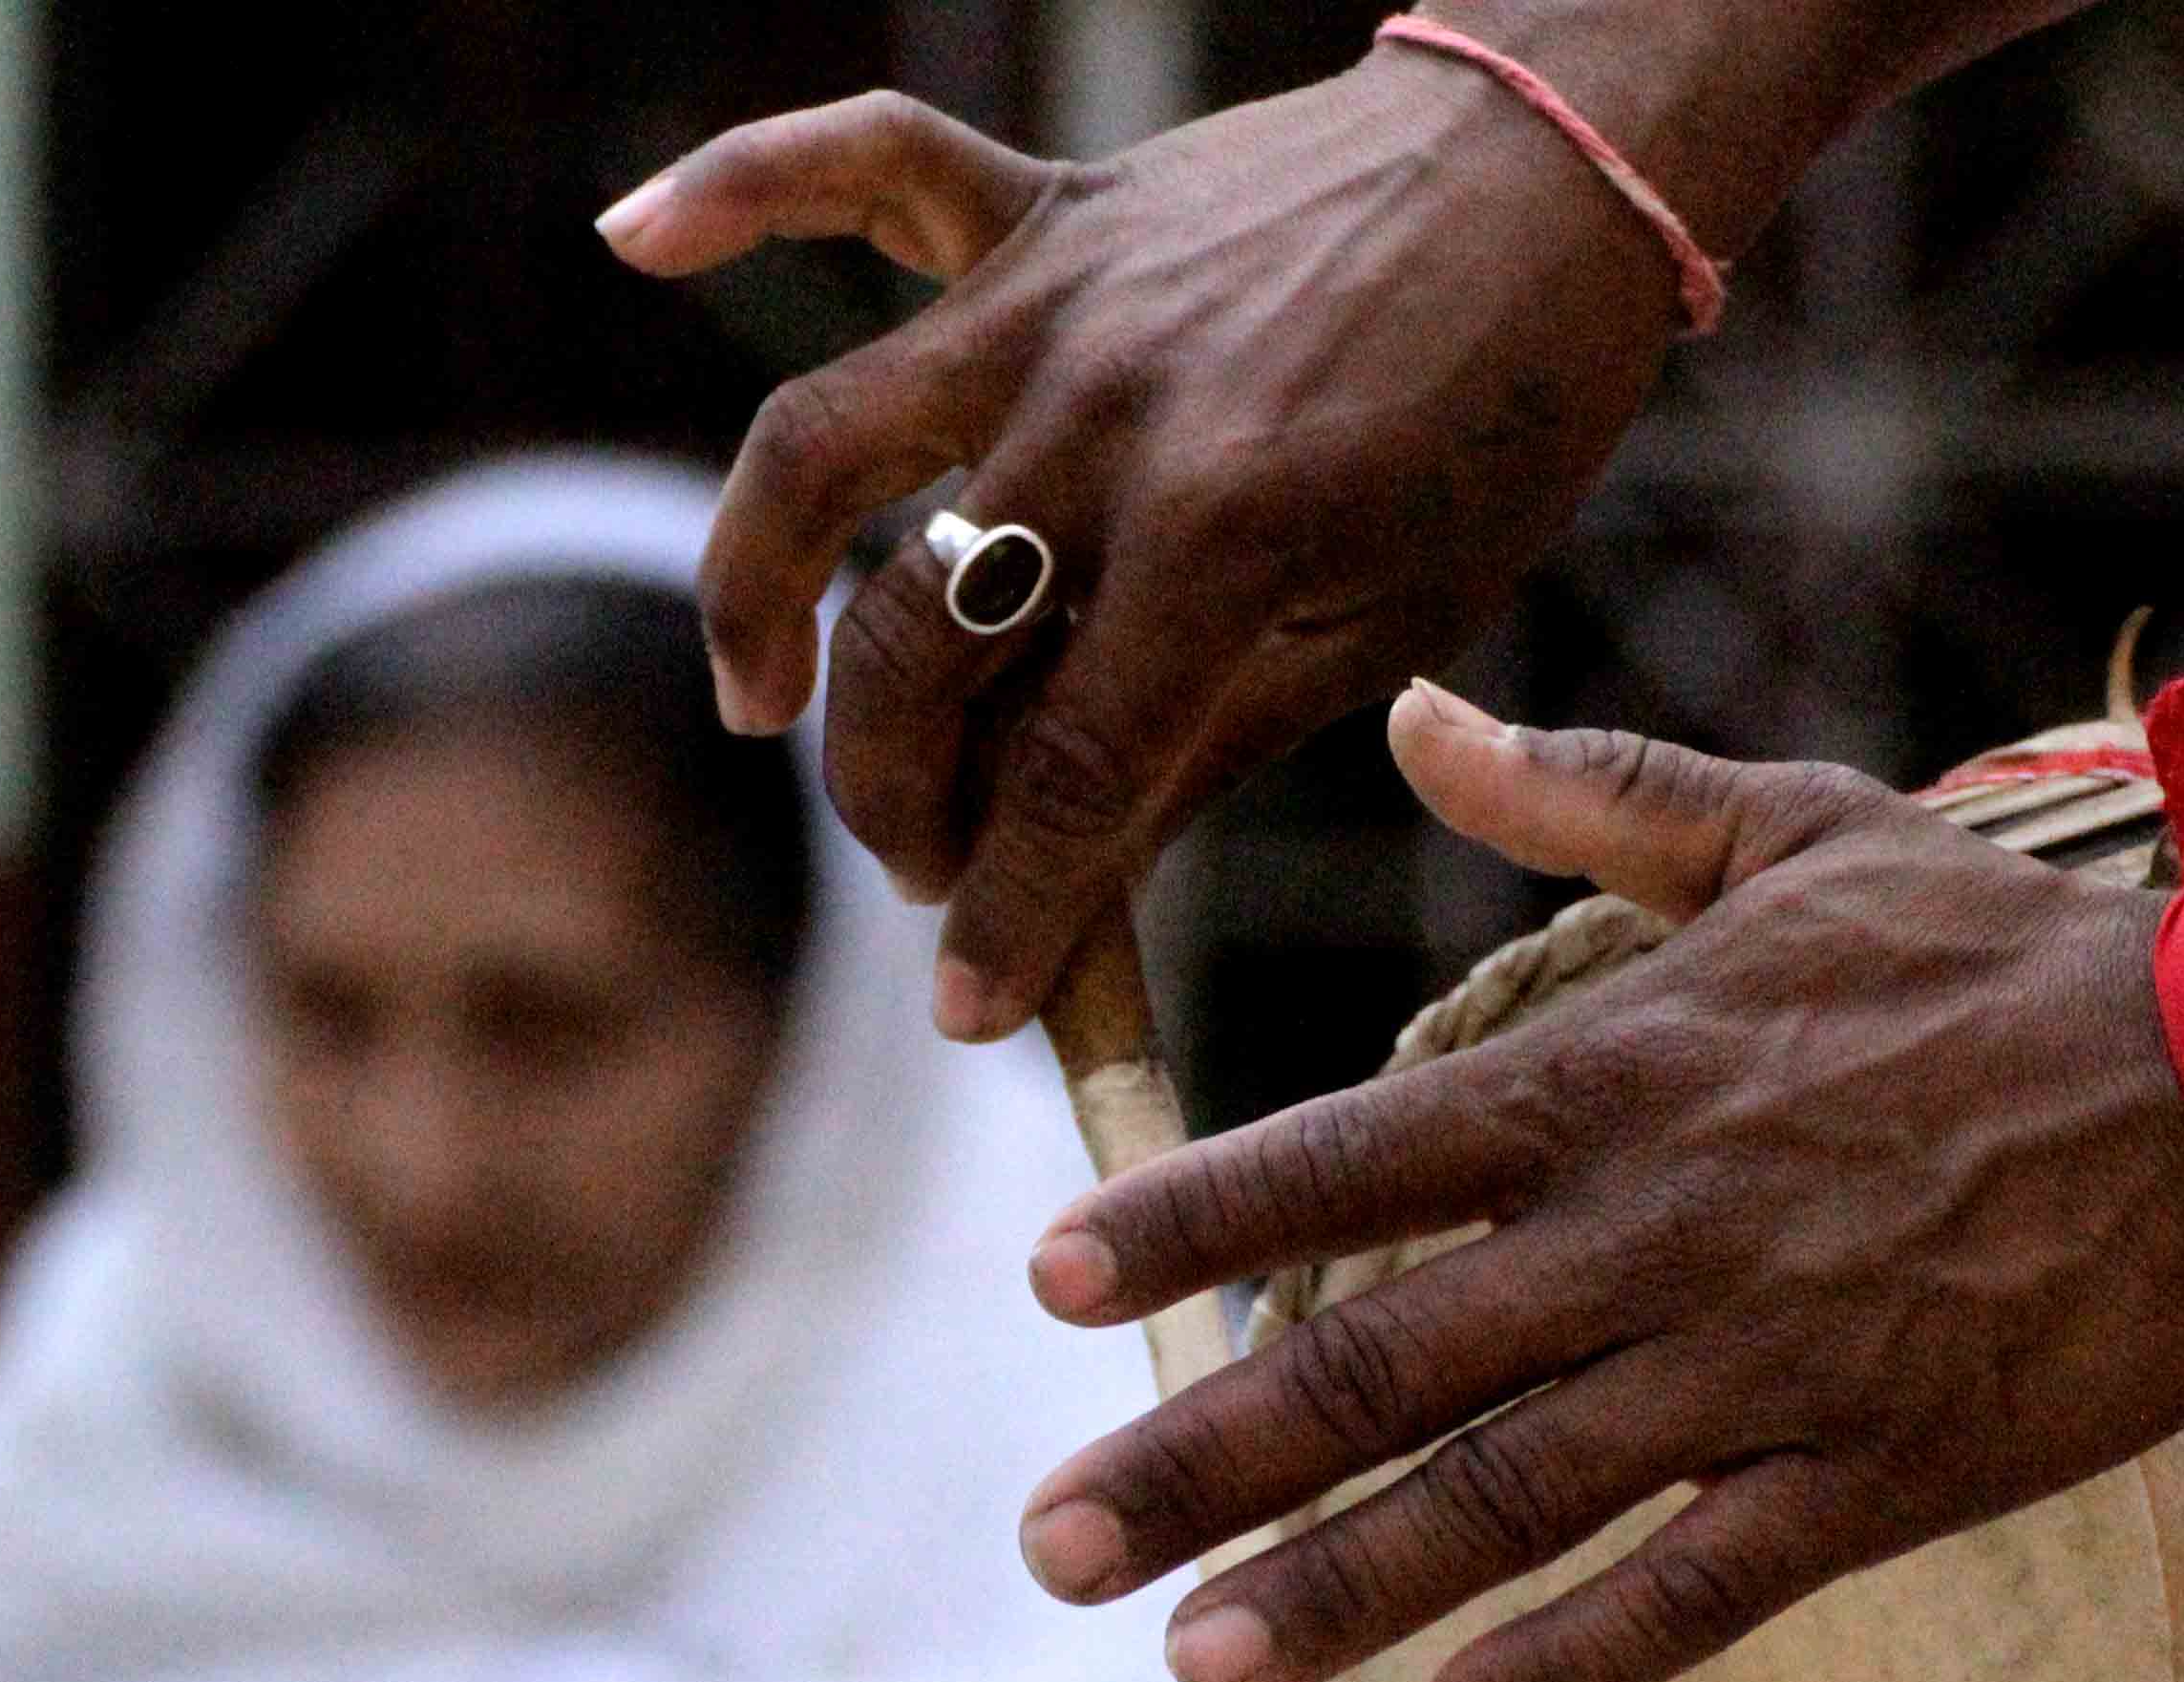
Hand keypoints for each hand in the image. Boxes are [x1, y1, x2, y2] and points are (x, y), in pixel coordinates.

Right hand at [599, 59, 1686, 1037]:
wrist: (1552, 174)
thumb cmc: (1498, 422)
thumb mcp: (1384, 622)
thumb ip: (1203, 743)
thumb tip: (1065, 890)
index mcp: (1220, 536)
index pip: (1062, 777)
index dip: (1007, 917)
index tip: (969, 1013)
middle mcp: (1104, 413)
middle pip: (918, 643)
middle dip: (898, 798)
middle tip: (927, 867)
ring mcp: (1052, 301)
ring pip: (823, 448)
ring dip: (755, 585)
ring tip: (757, 703)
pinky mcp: (1042, 209)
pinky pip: (864, 165)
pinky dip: (739, 181)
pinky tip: (631, 237)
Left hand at [1014, 683, 2183, 1681]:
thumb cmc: (2021, 948)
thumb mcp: (1797, 826)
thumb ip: (1586, 787)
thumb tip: (1408, 710)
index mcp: (1616, 1072)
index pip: (1349, 1155)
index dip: (1190, 1221)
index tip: (1046, 1286)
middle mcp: (1652, 1223)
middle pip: (1382, 1355)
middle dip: (1199, 1456)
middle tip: (1050, 1548)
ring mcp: (1763, 1356)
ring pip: (1508, 1493)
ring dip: (1339, 1587)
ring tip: (1193, 1664)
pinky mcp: (1883, 1465)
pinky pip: (1701, 1587)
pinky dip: (1575, 1662)